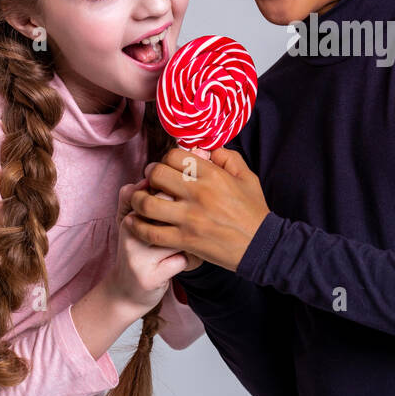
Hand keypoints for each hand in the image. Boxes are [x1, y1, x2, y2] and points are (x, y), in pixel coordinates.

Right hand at [107, 180, 191, 308]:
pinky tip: (186, 262)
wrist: (126, 293)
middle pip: (173, 214)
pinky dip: (191, 262)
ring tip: (193, 245)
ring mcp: (138, 255)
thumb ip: (139, 197)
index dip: (182, 198)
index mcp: (131, 214)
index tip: (191, 206)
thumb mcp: (133, 222)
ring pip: (181, 238)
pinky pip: (183, 261)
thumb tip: (147, 175)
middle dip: (191, 220)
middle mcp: (131, 232)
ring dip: (194, 243)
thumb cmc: (140, 250)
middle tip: (196, 226)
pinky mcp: (148, 277)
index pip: (162, 193)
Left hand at [125, 147, 270, 271]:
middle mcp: (198, 193)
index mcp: (213, 175)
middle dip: (149, 175)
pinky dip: (137, 226)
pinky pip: (151, 232)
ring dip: (137, 199)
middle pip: (157, 174)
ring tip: (138, 199)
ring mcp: (189, 218)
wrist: (261, 245)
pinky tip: (133, 221)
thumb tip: (207, 149)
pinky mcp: (185, 239)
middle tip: (150, 180)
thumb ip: (227, 158)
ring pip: (147, 203)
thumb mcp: (247, 177)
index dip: (166, 158)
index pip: (174, 156)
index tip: (167, 166)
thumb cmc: (254, 210)